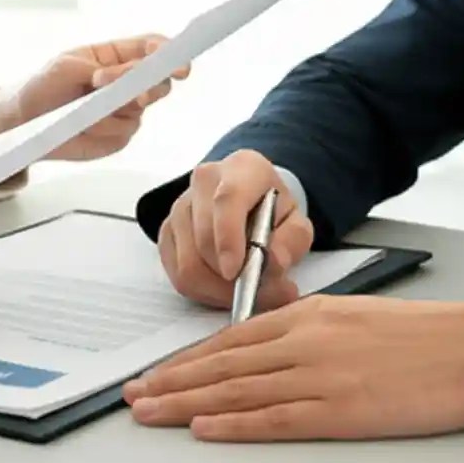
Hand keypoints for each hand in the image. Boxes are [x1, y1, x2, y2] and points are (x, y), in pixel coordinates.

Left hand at [0, 35, 190, 158]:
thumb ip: (103, 70)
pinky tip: (84, 127)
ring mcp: (125, 111)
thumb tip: (130, 77)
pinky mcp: (118, 135)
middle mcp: (127, 83)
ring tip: (85, 111)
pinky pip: (125, 132)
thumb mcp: (67, 67)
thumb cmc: (44, 85)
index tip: (177, 65)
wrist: (25, 123)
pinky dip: (105, 129)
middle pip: (159, 82)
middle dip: (150, 88)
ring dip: (114, 111)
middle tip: (133, 95)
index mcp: (116, 57)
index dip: (169, 54)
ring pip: (140, 110)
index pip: (152, 48)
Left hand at [122, 296, 463, 441]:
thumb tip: (266, 353)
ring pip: (236, 390)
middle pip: (222, 365)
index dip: (187, 360)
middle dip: (170, 381)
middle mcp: (305, 341)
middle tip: (131, 396)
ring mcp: (320, 376)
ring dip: (184, 403)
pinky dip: (233, 425)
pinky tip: (201, 430)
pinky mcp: (341, 411)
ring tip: (147, 413)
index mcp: (309, 316)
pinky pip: (274, 419)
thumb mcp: (355, 317)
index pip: (231, 339)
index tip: (156, 373)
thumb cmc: (423, 336)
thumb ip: (308, 333)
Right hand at [160, 149, 313, 310]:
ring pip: (187, 262)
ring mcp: (180, 204)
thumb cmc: (274, 214)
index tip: (236, 272)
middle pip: (203, 238)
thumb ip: (291, 242)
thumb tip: (274, 262)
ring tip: (242, 290)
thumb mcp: (296, 225)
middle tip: (255, 294)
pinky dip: (201, 289)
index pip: (227, 200)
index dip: (229, 239)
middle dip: (226, 278)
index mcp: (244, 168)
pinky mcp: (167, 230)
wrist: (254, 205)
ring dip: (216, 288)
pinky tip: (221, 286)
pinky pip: (176, 272)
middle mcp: (205, 180)